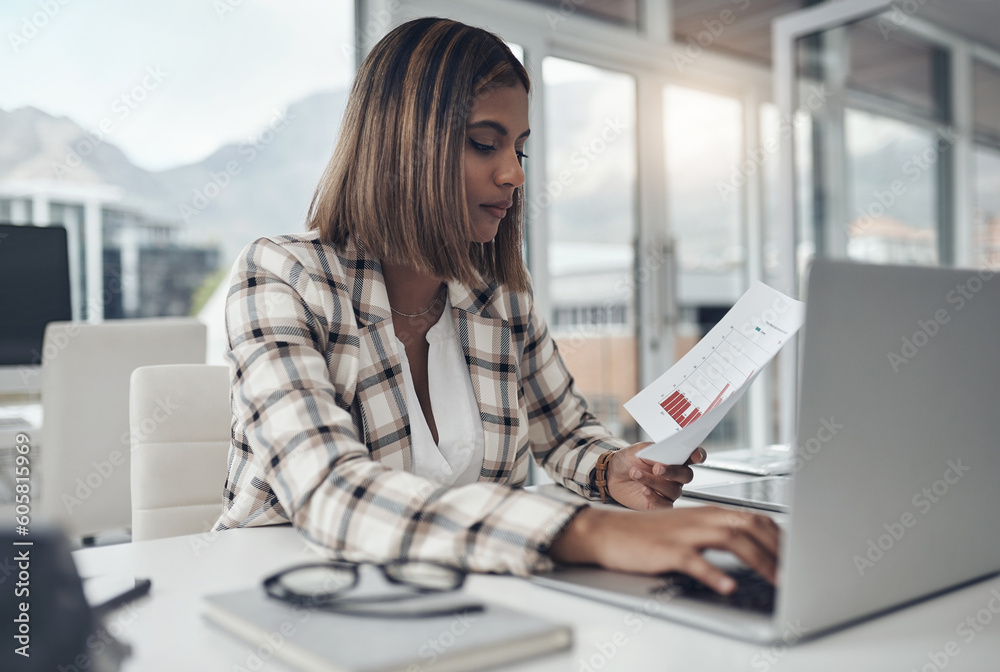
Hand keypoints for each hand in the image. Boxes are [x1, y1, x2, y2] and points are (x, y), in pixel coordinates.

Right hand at [549, 506, 780, 593]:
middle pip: (749, 525)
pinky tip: (728, 585)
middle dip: (778, 548)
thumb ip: (714, 534)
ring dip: (759, 560)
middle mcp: (699, 518)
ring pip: (730, 539)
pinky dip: (714, 573)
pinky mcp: (665, 550)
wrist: (607, 533)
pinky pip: (694, 561)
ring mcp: (683, 533)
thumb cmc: (646, 535)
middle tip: (796, 570)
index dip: (780, 536)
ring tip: (778, 580)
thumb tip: (749, 549)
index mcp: (707, 513)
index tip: (796, 555)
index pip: (754, 518)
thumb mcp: (685, 529)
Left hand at [605, 443, 706, 509]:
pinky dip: (654, 497)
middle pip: (686, 475)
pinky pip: (664, 504)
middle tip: (657, 468)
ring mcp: (668, 491)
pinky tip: (644, 489)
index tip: (695, 456)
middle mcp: (676, 476)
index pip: (693, 456)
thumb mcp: (639, 450)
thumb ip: (653, 453)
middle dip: (673, 471)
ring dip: (653, 481)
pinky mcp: (659, 504)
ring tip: (635, 473)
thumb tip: (662, 460)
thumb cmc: (629, 460)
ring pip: (672, 490)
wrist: (612, 473)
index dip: (698, 455)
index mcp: (675, 459)